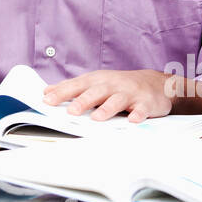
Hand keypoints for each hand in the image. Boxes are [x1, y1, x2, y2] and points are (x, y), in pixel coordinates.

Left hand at [42, 69, 175, 122]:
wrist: (155, 82)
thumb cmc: (119, 85)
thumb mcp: (96, 82)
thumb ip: (72, 87)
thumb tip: (47, 91)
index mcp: (97, 80)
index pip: (77, 85)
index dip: (62, 92)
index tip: (47, 100)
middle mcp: (112, 85)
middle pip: (96, 92)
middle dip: (82, 101)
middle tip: (71, 111)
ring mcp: (129, 93)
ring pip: (117, 100)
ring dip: (107, 109)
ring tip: (96, 118)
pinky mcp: (146, 103)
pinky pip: (142, 109)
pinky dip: (138, 115)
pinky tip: (133, 121)